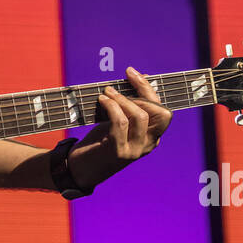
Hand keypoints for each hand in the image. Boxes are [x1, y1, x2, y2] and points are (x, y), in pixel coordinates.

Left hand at [70, 66, 171, 189]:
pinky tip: (102, 101)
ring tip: (106, 93)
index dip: (148, 89)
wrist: (80, 169)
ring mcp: (135, 150)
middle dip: (141, 92)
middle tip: (119, 83)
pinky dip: (112, 107)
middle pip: (159, 113)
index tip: (132, 73)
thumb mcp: (119, 122)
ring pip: (140, 116)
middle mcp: (149, 145)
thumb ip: (130, 105)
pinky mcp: (119, 152)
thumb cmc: (100, 142)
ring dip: (122, 99)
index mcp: (152, 137)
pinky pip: (121, 123)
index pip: (162, 110)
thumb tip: (141, 77)